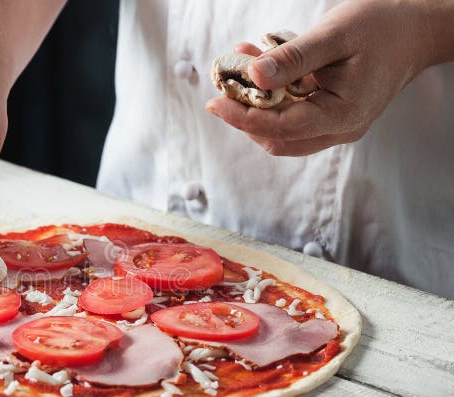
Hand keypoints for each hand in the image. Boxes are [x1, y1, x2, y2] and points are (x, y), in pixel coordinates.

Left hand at [205, 0, 434, 155]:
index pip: (281, 128)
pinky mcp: (331, 117)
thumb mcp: (334, 35)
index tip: (213, 103)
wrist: (415, 29)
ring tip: (240, 67)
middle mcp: (339, 129)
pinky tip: (260, 67)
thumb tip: (253, 78)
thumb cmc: (381, 27)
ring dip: (256, 105)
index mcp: (342, 115)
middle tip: (223, 83)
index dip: (242, 118)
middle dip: (244, 114)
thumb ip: (293, 59)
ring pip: (282, 131)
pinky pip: (293, 115)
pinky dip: (272, 97)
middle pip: (277, 137)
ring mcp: (337, 126)